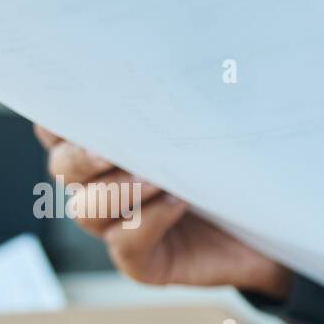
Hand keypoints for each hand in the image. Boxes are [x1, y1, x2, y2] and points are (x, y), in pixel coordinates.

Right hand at [34, 125, 291, 299]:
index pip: (58, 128)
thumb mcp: (205, 129)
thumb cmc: (230, 167)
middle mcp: (100, 188)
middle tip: (110, 149)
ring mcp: (117, 228)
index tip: (79, 100)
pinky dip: (148, 222)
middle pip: (63, 168)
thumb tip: (166, 61)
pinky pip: (125, 244)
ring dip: (116, 191)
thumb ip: (176, 106)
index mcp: (103, 148)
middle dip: (80, 157)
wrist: (266, 228)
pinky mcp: (141, 262)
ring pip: (85, 210)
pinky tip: (179, 203)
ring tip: (156, 179)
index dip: (57, 116)